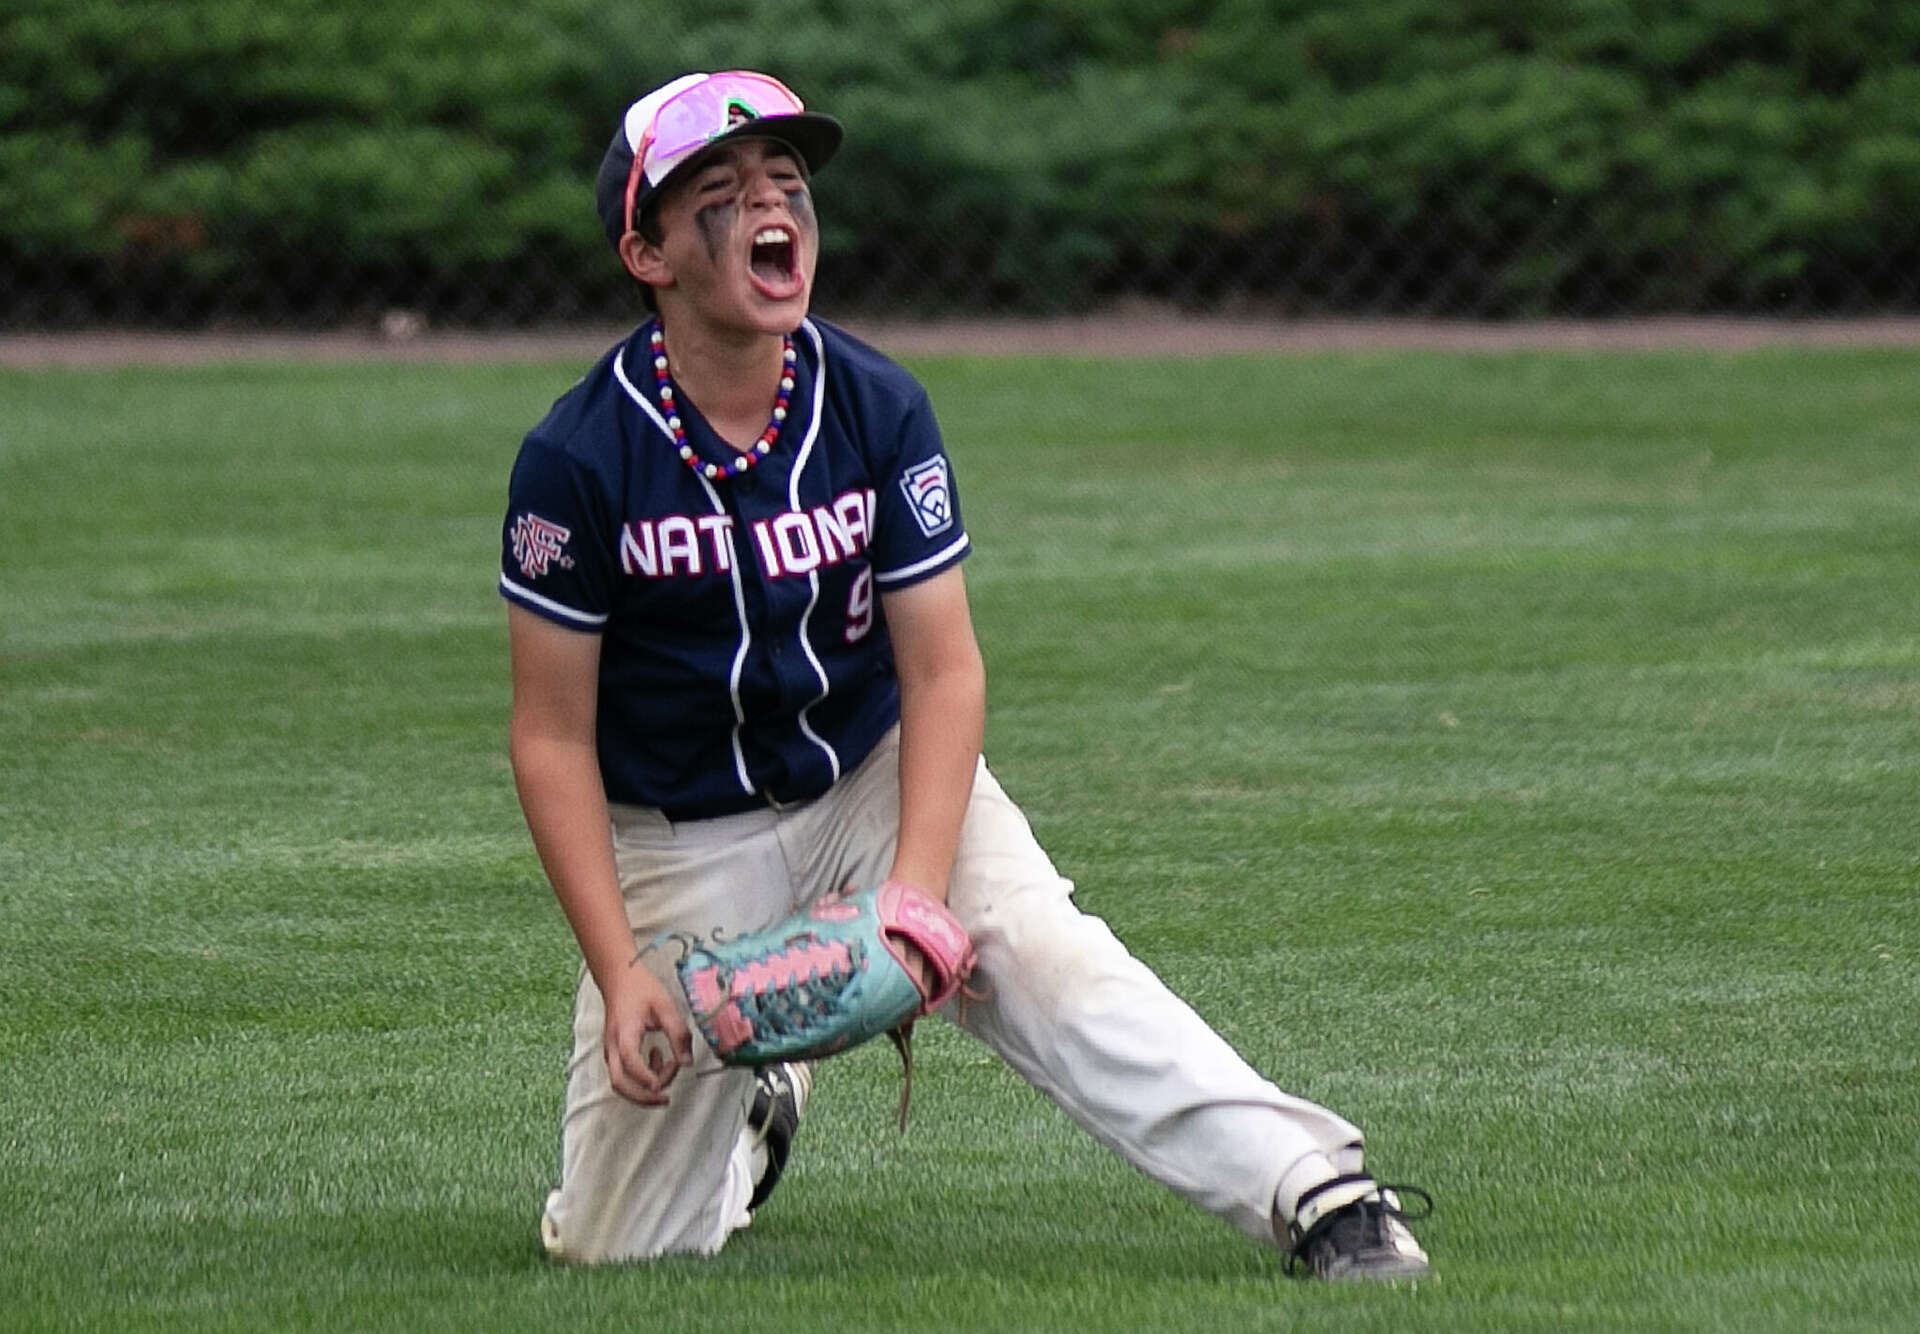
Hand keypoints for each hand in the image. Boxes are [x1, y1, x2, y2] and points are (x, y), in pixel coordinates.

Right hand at [600, 958, 692, 1104]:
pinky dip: (641, 1076)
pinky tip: (658, 1058)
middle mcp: (612, 1046)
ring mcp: (610, 1051)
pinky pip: (623, 1073)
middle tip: (665, 1099)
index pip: (630, 1061)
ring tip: (668, 1073)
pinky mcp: (614, 1052)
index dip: (645, 1076)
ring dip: (643, 1087)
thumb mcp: (666, 1007)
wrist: (619, 978)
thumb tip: (686, 1062)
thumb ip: (678, 1034)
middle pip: (618, 1082)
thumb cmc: (641, 989)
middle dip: (642, 1097)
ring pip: (619, 1082)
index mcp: (624, 1033)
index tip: (662, 1085)